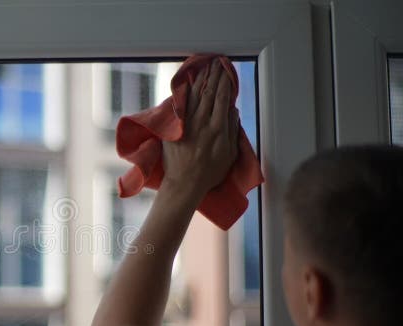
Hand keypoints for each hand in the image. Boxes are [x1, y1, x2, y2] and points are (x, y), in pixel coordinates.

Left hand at [161, 59, 239, 196]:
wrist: (184, 183)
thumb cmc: (210, 172)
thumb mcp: (229, 154)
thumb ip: (232, 130)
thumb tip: (232, 110)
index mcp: (218, 128)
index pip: (223, 98)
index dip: (225, 82)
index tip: (227, 70)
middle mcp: (202, 122)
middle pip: (209, 92)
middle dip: (213, 75)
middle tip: (216, 61)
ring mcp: (186, 124)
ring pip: (194, 96)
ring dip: (200, 79)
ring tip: (204, 66)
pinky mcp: (174, 128)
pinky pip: (181, 105)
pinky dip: (185, 92)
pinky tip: (188, 83)